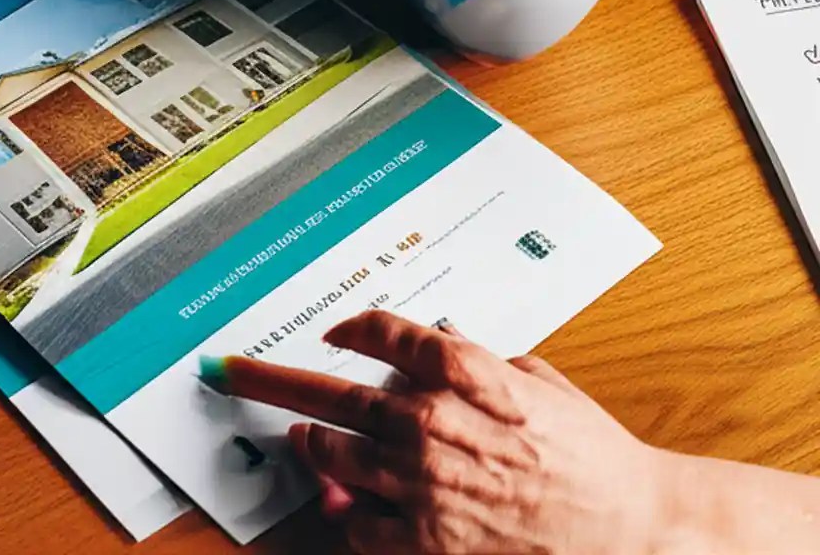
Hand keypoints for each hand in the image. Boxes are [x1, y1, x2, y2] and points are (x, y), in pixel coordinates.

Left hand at [216, 311, 665, 553]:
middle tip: (231, 373)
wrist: (629, 529)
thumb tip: (434, 345)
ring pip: (329, 456)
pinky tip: (355, 502)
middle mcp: (429, 424)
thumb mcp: (537, 382)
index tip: (333, 331)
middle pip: (328, 392)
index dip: (350, 328)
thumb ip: (477, 361)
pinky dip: (348, 511)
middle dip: (268, 379)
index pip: (382, 334)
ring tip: (304, 440)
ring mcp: (419, 485)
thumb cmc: (590, 456)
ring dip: (310, 446)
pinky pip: (355, 524)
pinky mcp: (423, 541)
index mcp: (460, 376)